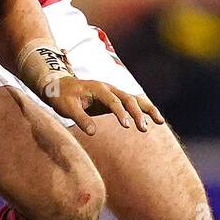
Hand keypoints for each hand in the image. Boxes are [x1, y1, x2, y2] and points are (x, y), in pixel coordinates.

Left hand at [43, 77, 163, 135]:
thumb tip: (92, 133)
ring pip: (134, 99)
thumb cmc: (62, 97)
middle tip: (143, 128)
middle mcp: (109, 88)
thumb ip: (80, 118)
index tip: (127, 126)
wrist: (59, 86)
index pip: (113, 101)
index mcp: (98, 88)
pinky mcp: (114, 99)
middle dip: (137, 113)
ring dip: (147, 109)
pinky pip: (132, 103)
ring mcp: (113, 93)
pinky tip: (155, 119)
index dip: (121, 113)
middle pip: (128, 99)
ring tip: (160, 122)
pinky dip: (144, 110)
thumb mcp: (67, 108)